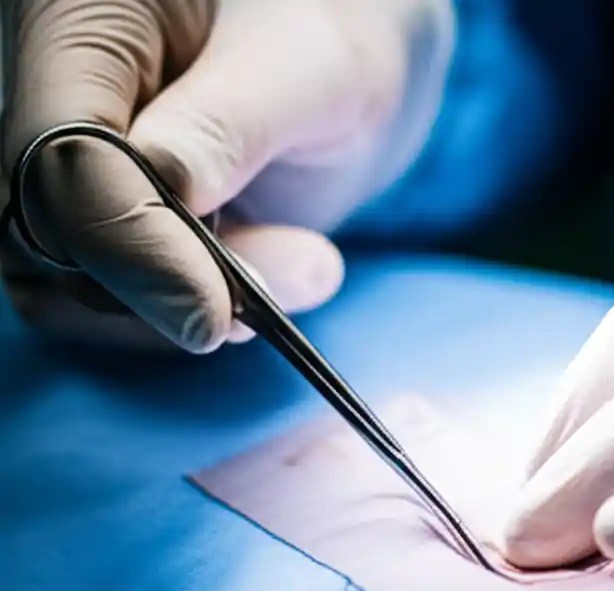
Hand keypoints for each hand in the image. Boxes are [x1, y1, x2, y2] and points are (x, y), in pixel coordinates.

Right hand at [1, 0, 452, 350]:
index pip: (63, 161)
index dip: (132, 247)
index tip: (211, 314)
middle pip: (51, 236)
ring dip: (193, 307)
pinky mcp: (108, 227)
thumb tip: (170, 187)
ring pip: (74, 289)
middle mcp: (51, 104)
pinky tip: (286, 270)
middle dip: (171, 285)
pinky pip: (122, 305)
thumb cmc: (330, 32)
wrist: (337, 61)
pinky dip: (205, 310)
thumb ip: (231, 123)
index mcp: (78, 29)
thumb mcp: (305, 63)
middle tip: (297, 271)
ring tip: (307, 261)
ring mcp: (70, 172)